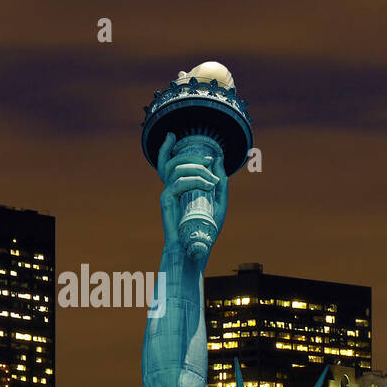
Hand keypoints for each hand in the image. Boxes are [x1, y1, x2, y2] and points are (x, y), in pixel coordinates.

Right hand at [156, 131, 228, 255]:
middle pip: (173, 162)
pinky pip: (177, 184)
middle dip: (191, 156)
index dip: (167, 147)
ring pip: (176, 170)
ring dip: (196, 170)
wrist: (196, 248)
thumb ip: (220, 182)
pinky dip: (193, 181)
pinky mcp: (166, 202)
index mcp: (178, 186)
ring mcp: (167, 194)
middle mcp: (170, 188)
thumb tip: (218, 159)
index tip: (177, 138)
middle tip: (208, 160)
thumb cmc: (205, 228)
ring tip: (212, 179)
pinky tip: (206, 185)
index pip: (166, 162)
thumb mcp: (218, 202)